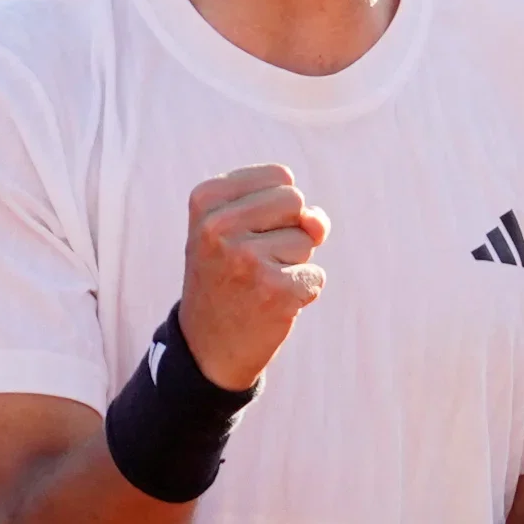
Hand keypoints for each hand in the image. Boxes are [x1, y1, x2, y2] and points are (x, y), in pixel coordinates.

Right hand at [180, 164, 330, 390]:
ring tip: (257, 283)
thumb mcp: (241, 227)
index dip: (275, 208)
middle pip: (295, 201)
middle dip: (287, 230)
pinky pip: (315, 275)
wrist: (207, 347)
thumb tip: (318, 222)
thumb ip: (289, 208)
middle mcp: (218, 227)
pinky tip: (271, 304)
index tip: (244, 233)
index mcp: (205, 200)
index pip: (280, 176)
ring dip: (292, 263)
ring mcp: (246, 259)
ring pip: (307, 239)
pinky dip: (302, 291)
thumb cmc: (229, 276)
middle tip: (253, 260)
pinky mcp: (274, 291)